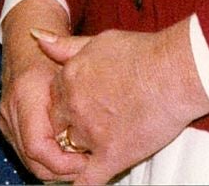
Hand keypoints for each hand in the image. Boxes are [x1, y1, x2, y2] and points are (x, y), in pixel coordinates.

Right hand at [0, 0, 89, 180]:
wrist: (25, 46)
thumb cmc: (52, 56)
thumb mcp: (73, 68)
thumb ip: (81, 95)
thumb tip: (95, 123)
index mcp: (25, 95)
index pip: (38, 147)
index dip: (63, 162)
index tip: (86, 161)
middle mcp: (10, 110)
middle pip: (33, 161)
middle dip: (61, 171)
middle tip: (87, 167)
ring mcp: (5, 120)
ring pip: (29, 162)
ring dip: (55, 168)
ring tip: (80, 161)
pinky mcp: (6, 126)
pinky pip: (26, 154)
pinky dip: (46, 160)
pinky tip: (67, 153)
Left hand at [35, 20, 208, 185]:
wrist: (173, 73)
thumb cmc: (143, 52)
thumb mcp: (98, 40)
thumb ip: (66, 45)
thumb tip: (36, 37)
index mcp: (69, 78)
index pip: (54, 98)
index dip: (67, 104)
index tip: (82, 106)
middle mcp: (73, 106)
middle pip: (59, 124)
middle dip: (70, 127)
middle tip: (92, 125)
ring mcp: (90, 132)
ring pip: (71, 149)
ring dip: (80, 150)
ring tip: (100, 145)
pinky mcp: (111, 154)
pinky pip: (88, 178)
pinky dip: (81, 183)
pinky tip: (80, 183)